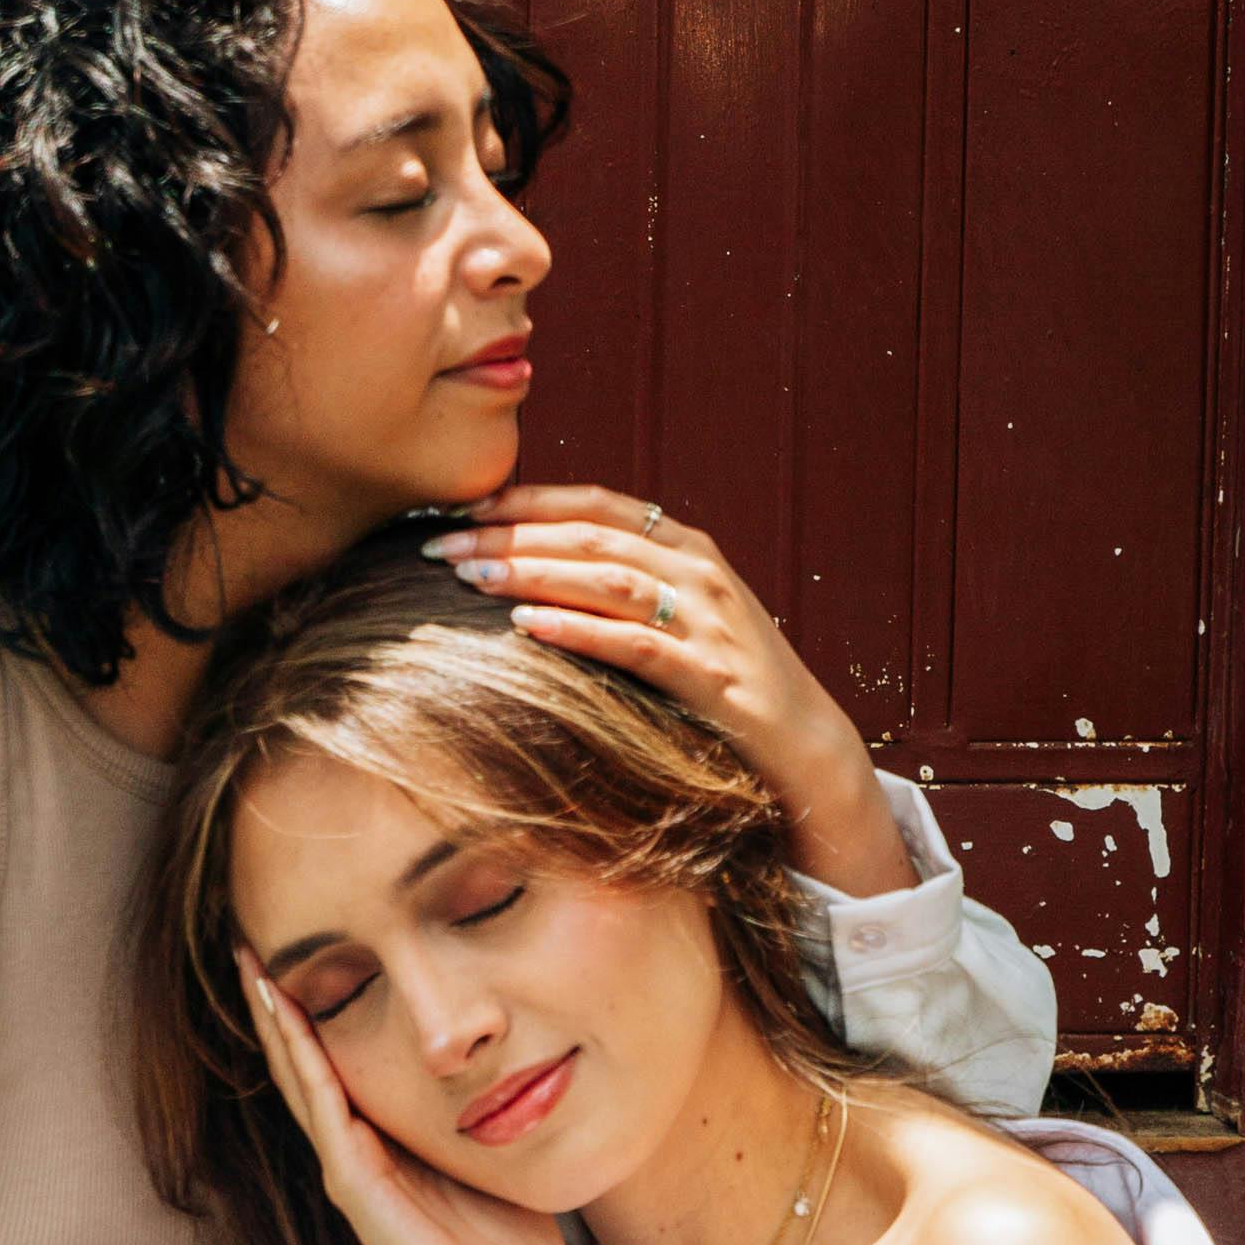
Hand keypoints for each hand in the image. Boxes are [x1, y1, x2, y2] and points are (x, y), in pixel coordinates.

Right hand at [243, 957, 568, 1244]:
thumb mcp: (503, 1169)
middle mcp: (359, 1151)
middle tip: (249, 946)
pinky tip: (281, 1011)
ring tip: (248, 964)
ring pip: (300, 1074)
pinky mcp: (353, 1178)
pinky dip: (299, 1054)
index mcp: (392, 1147)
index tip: (309, 958)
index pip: (344, 1067)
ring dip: (274, 1018)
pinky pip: (320, 1102)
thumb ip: (496, 1130)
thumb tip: (529, 1089)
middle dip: (280, 1003)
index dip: (322, 1014)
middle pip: (306, 1062)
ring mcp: (350, 1164)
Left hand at [424, 488, 909, 897]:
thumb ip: (625, 585)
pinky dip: (578, 630)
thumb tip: (534, 570)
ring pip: (608, 579)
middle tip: (441, 543)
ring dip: (533, 573)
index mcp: (687, 546)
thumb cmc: (725, 681)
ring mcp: (708, 621)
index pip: (595, 505)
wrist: (803, 743)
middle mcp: (699, 572)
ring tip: (470, 576)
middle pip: (590, 537)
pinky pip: (634, 644)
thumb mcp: (681, 616)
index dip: (526, 500)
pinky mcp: (711, 675)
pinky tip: (528, 626)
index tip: (462, 507)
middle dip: (510, 535)